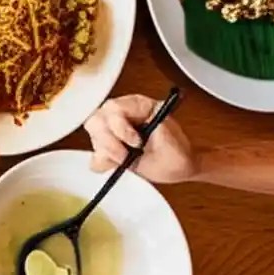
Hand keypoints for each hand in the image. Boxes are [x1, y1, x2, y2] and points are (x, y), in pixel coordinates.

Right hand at [84, 94, 198, 183]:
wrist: (179, 168)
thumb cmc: (178, 155)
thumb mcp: (170, 144)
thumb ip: (149, 137)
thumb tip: (129, 137)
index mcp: (140, 106)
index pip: (114, 108)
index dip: (120, 127)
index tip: (136, 143)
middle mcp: (122, 114)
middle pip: (97, 120)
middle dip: (110, 142)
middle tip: (125, 156)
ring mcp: (112, 128)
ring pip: (94, 136)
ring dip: (108, 153)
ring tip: (126, 160)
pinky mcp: (107, 143)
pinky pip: (95, 152)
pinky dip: (104, 162)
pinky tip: (119, 163)